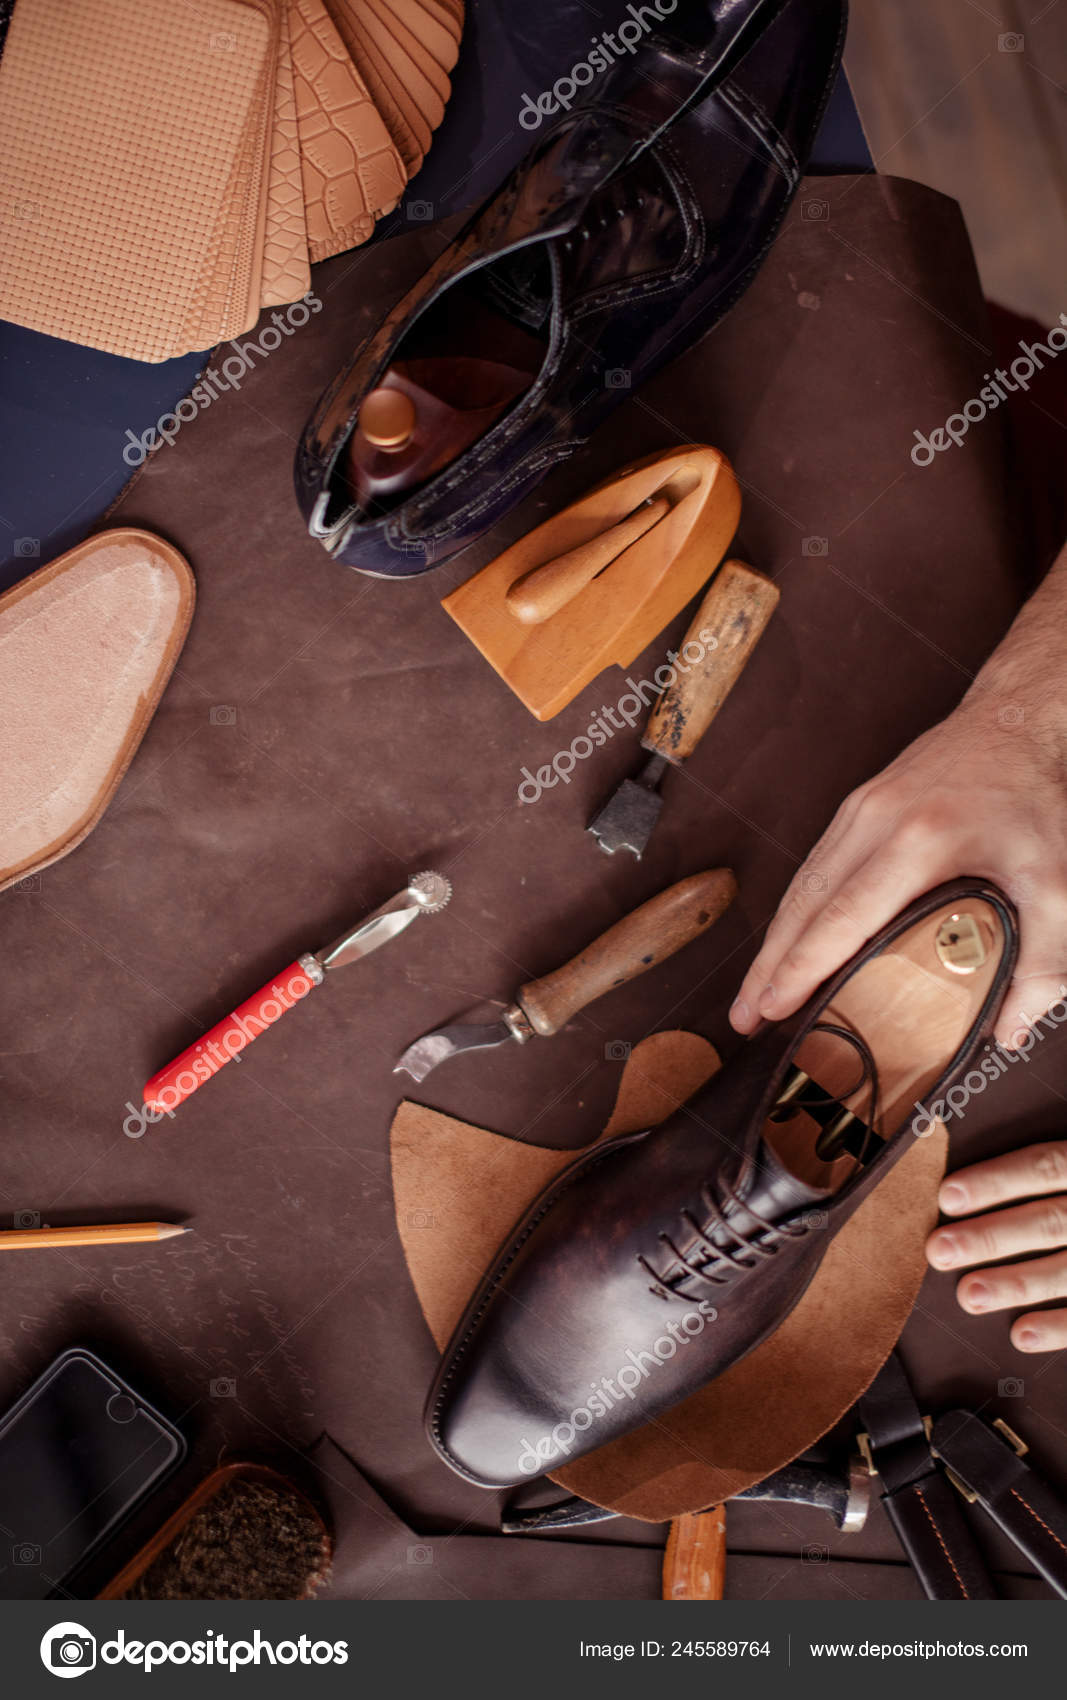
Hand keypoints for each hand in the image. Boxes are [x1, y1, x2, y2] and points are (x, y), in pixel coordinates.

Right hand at [728, 692, 1066, 1048]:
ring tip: (757, 994)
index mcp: (920, 839)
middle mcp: (876, 820)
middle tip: (745, 1018)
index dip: (804, 967)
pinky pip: (816, 867)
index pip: (844, 917)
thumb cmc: (1035, 797)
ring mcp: (859, 808)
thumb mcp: (1057, 883)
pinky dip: (796, 912)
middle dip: (769, 966)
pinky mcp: (857, 806)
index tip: (773, 1006)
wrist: (1017, 720)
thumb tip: (1010, 1030)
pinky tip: (789, 943)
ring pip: (802, 886)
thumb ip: (1043, 962)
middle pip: (804, 904)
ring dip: (775, 942)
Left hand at [926, 1144, 1066, 1350]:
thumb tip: (963, 1185)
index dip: (997, 1180)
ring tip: (969, 1294)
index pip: (1047, 1166)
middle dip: (992, 1236)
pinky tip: (1023, 1334)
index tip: (947, 1195)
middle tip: (940, 1250)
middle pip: (1051, 1220)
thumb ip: (1052, 1170)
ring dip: (1018, 1284)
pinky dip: (1061, 1327)